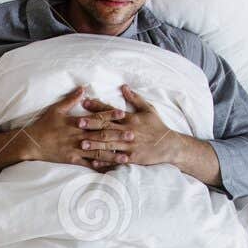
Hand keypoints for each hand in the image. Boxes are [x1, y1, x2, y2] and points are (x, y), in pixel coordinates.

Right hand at [0, 87, 125, 173]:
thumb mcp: (56, 109)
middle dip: (117, 136)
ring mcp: (75, 149)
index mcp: (75, 123)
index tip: (122, 113)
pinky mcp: (72, 160)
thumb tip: (83, 89)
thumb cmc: (43, 125)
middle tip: (132, 135)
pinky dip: (98, 166)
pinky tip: (109, 168)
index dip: (109, 115)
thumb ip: (70, 99)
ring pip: (97, 152)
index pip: (95, 118)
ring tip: (126, 157)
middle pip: (101, 135)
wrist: (31, 143)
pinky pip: (87, 164)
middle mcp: (77, 136)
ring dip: (112, 155)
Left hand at [80, 85, 221, 185]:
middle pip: (107, 127)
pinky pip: (116, 160)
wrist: (169, 145)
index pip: (111, 111)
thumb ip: (135, 98)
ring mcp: (130, 146)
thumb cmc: (157, 126)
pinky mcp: (132, 158)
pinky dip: (105, 161)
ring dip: (95, 144)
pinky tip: (94, 162)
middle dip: (92, 125)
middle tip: (78, 123)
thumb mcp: (148, 109)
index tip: (84, 102)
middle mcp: (129, 131)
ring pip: (110, 144)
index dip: (97, 106)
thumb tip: (124, 86)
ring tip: (82, 143)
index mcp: (131, 118)